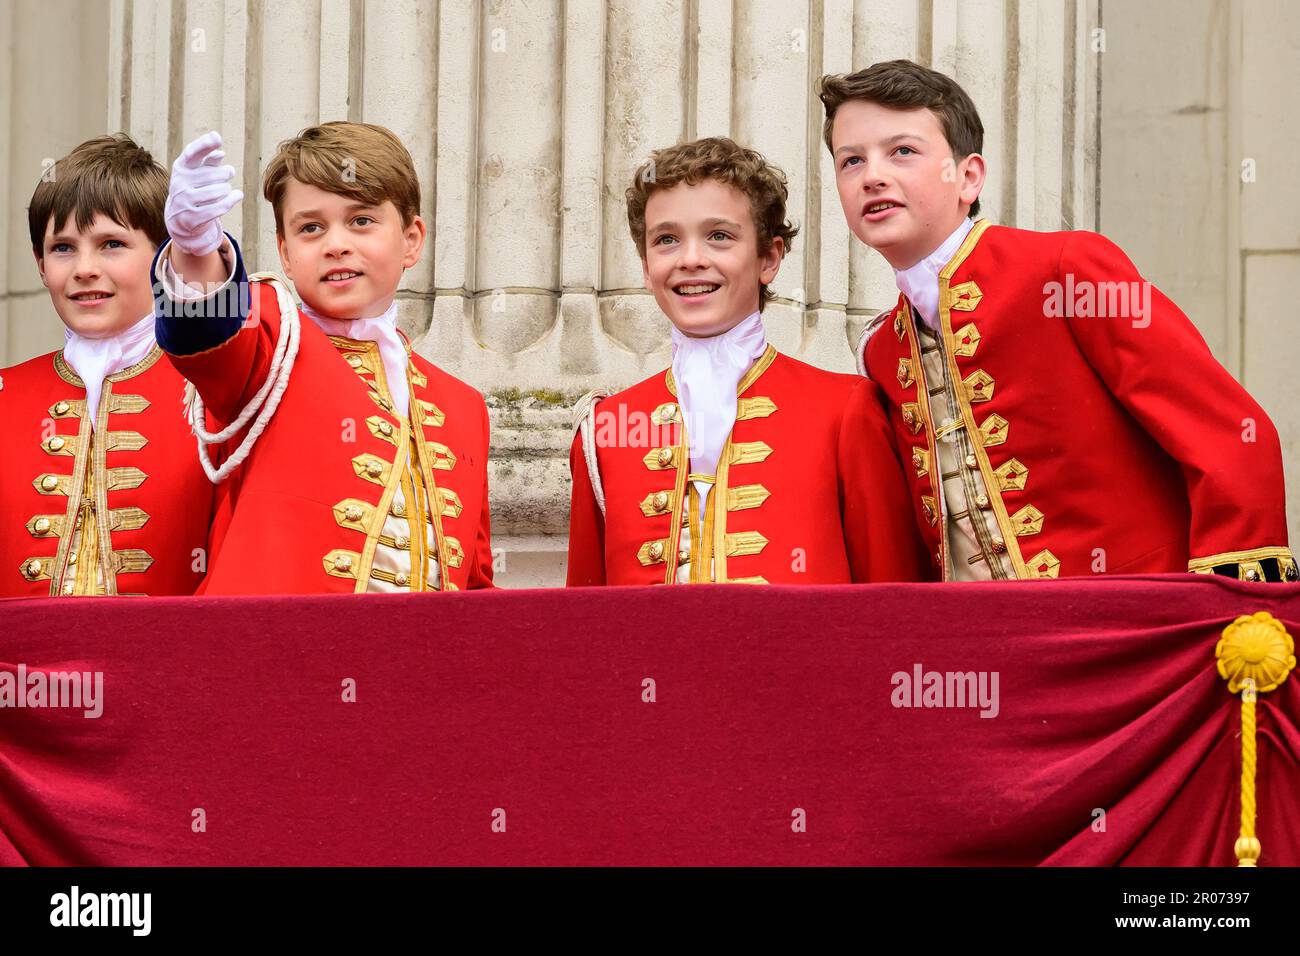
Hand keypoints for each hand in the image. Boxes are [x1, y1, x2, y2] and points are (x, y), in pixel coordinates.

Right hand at [165, 131, 242, 256]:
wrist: (179, 219)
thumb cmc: (194, 188)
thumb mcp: (197, 172)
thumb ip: (208, 160)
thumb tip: (220, 153)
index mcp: (181, 168)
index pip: (191, 153)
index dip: (204, 145)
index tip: (217, 137)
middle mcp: (180, 183)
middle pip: (214, 174)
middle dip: (226, 173)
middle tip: (228, 173)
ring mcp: (184, 201)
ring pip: (219, 191)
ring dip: (227, 189)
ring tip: (226, 189)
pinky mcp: (192, 218)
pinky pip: (219, 207)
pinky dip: (232, 200)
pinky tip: (237, 195)